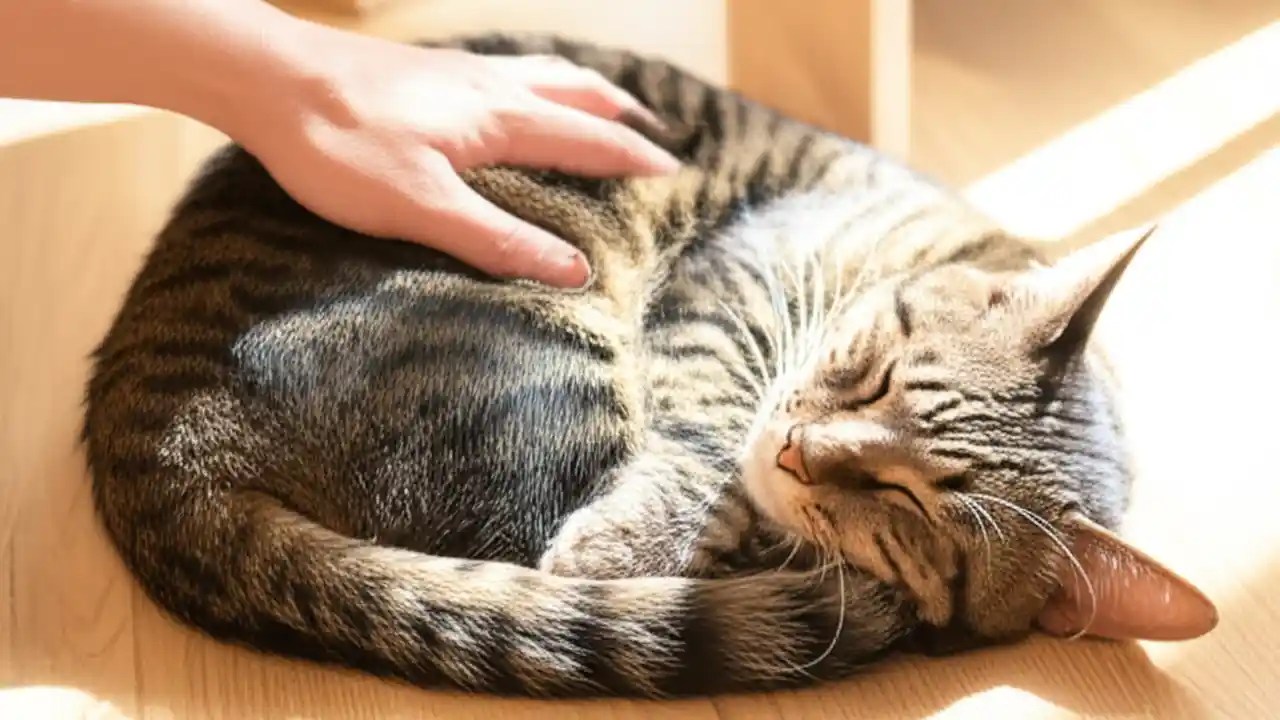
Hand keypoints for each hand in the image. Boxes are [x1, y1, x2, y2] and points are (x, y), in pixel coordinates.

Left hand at [238, 28, 679, 287]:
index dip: (634, 162)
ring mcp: (458, 72)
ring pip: (544, 72)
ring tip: (603, 108)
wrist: (266, 77)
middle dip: (622, 117)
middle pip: (579, 92)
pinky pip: (507, 70)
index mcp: (501, 119)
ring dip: (585, 92)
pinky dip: (539, 82)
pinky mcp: (426, 70)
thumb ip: (498, 237)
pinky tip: (515, 98)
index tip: (676, 176)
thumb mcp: (420, 206)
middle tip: (653, 136)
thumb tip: (573, 270)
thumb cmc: (337, 143)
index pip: (589, 141)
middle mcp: (491, 85)